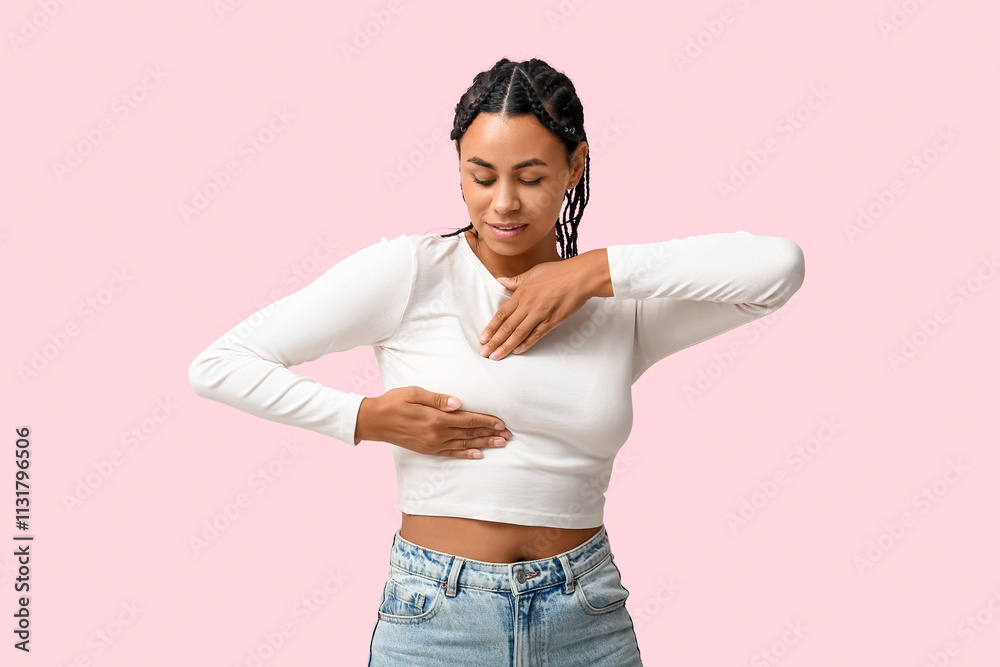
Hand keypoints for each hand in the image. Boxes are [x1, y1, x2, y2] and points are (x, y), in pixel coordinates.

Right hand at [355, 387, 511, 458]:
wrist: (373, 421)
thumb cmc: (393, 402)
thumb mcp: (414, 393)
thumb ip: (437, 399)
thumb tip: (457, 403)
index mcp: (435, 419)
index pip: (468, 420)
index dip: (487, 421)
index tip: (502, 422)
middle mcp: (437, 435)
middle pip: (470, 434)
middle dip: (491, 434)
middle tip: (509, 435)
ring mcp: (433, 445)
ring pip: (464, 445)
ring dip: (484, 444)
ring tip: (501, 444)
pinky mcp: (428, 450)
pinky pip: (451, 453)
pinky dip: (466, 454)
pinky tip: (478, 454)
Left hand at [478, 252, 602, 360]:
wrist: (581, 276)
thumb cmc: (559, 271)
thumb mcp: (534, 271)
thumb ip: (516, 280)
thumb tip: (501, 281)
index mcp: (522, 293)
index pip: (502, 314)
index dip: (491, 327)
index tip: (482, 338)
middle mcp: (528, 305)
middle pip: (507, 327)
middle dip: (494, 342)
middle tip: (484, 352)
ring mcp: (540, 314)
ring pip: (519, 334)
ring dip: (506, 346)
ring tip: (495, 356)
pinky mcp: (552, 321)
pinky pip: (536, 335)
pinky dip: (526, 344)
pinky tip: (516, 351)